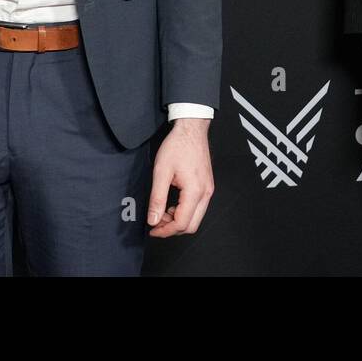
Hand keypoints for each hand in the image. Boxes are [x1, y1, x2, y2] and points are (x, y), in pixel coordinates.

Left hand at [147, 118, 213, 237]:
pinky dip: (185, 211)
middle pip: (192, 225)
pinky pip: (198, 207)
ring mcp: (208, 190)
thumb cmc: (177, 146)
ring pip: (196, 218)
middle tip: (156, 222)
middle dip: (172, 228)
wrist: (191, 129)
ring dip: (179, 220)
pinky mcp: (207, 186)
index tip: (152, 230)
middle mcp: (206, 193)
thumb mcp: (161, 172)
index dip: (165, 230)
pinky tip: (173, 204)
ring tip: (162, 211)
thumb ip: (157, 198)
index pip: (182, 223)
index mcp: (195, 191)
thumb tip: (153, 220)